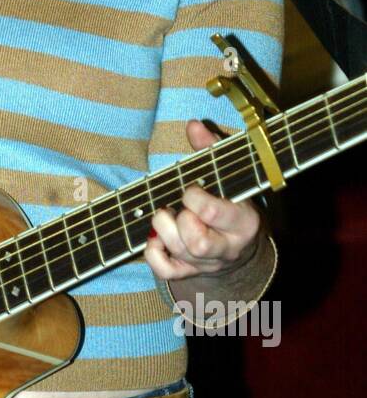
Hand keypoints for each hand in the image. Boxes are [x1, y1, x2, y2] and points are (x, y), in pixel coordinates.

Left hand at [145, 120, 262, 283]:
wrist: (240, 245)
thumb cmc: (231, 201)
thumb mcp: (229, 177)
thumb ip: (211, 150)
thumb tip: (192, 124)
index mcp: (243, 221)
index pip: (214, 214)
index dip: (194, 198)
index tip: (189, 188)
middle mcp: (228, 247)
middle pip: (198, 243)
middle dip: (180, 220)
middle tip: (177, 207)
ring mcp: (209, 263)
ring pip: (182, 255)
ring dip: (163, 231)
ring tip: (163, 215)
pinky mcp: (191, 273)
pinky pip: (167, 272)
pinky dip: (153, 255)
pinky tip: (154, 239)